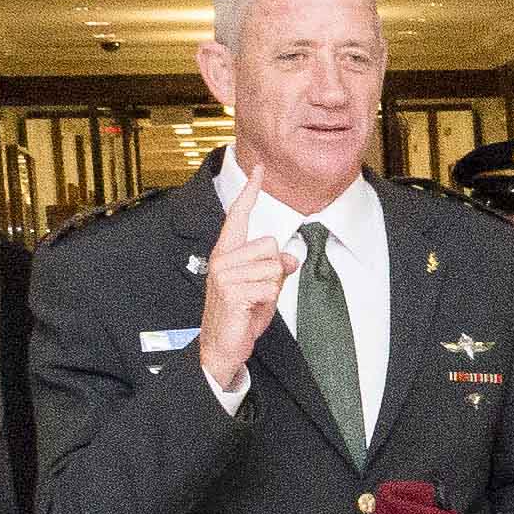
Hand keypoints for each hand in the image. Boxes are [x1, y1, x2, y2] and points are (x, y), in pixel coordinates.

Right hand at [199, 163, 293, 389]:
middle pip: (271, 246)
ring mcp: (225, 274)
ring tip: (254, 301)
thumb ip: (276, 270)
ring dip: (271, 288)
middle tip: (258, 292)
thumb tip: (291, 258)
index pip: (240, 215)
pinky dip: (267, 301)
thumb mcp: (265, 288)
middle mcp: (223, 258)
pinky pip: (269, 286)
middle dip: (275, 272)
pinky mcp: (231, 291)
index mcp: (228, 252)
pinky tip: (251, 309)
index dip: (250, 191)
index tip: (258, 168)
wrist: (222, 345)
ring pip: (273, 267)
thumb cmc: (241, 315)